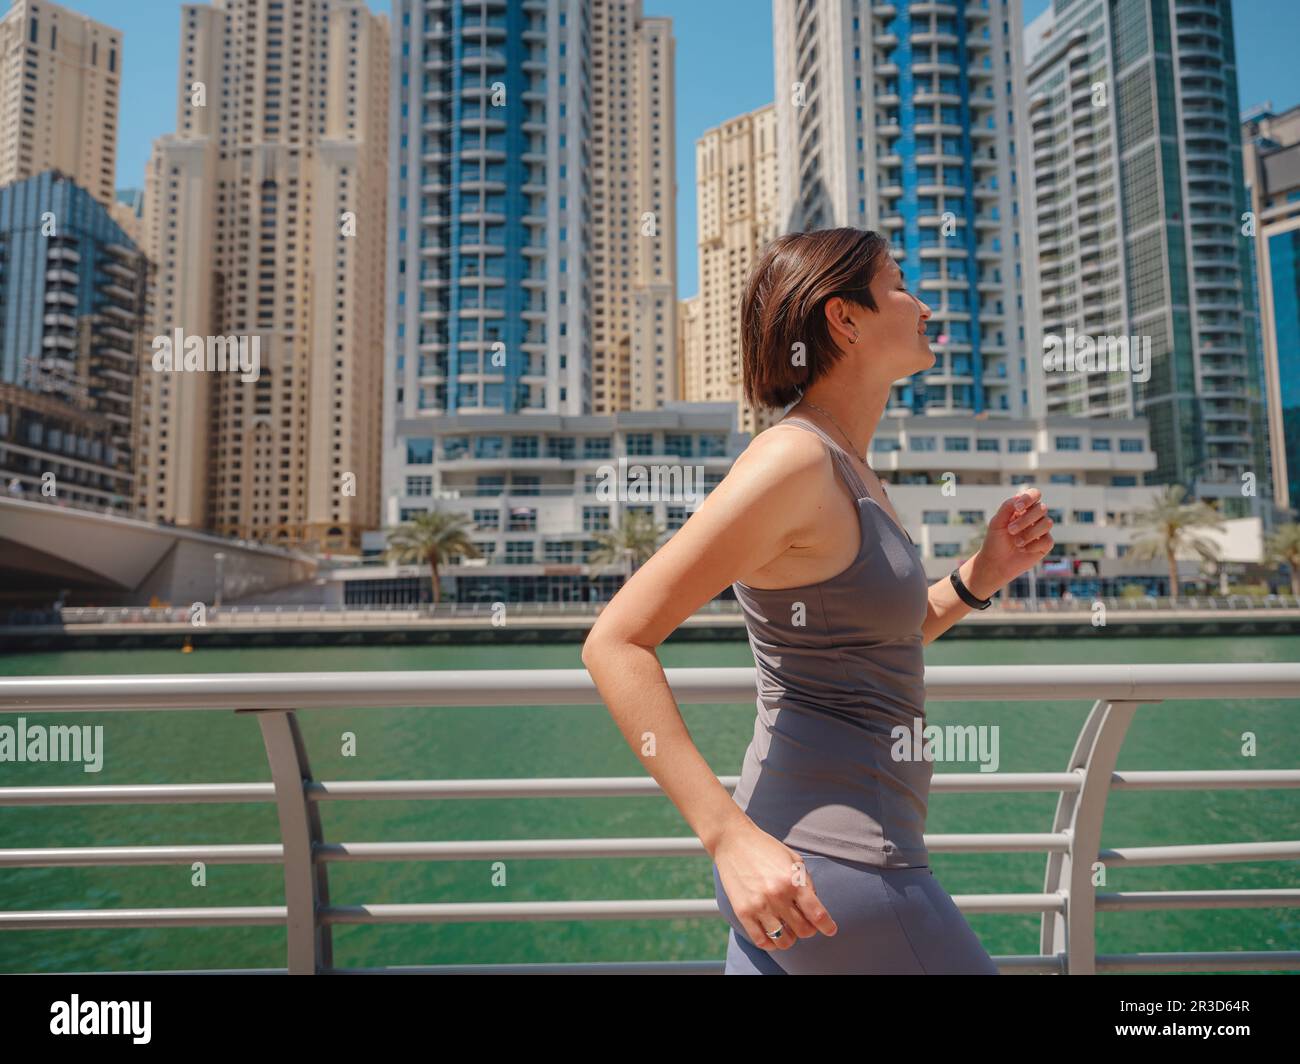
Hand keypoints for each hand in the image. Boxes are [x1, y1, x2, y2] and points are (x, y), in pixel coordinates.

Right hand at [712, 821, 836, 950]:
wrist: (733, 841)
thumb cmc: (766, 849)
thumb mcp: (793, 859)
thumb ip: (807, 883)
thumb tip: (814, 909)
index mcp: (793, 881)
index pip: (817, 914)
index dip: (828, 926)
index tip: (830, 930)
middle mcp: (778, 895)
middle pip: (804, 931)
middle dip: (808, 929)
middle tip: (803, 922)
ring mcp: (759, 906)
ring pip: (784, 941)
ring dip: (790, 938)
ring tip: (788, 928)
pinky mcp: (743, 912)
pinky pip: (761, 941)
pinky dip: (771, 943)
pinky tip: (772, 933)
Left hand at [969, 487, 1054, 595]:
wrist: (995, 563)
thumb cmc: (995, 541)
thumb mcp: (997, 522)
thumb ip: (1007, 507)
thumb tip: (1020, 497)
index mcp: (1022, 508)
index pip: (1034, 494)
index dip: (1029, 497)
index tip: (1018, 508)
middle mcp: (1034, 517)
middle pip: (1042, 508)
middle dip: (1025, 519)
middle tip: (1010, 530)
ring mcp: (1040, 530)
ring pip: (1047, 523)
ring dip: (1030, 533)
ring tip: (1016, 542)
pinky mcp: (1044, 545)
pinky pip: (1048, 540)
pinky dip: (1033, 545)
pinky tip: (1023, 550)